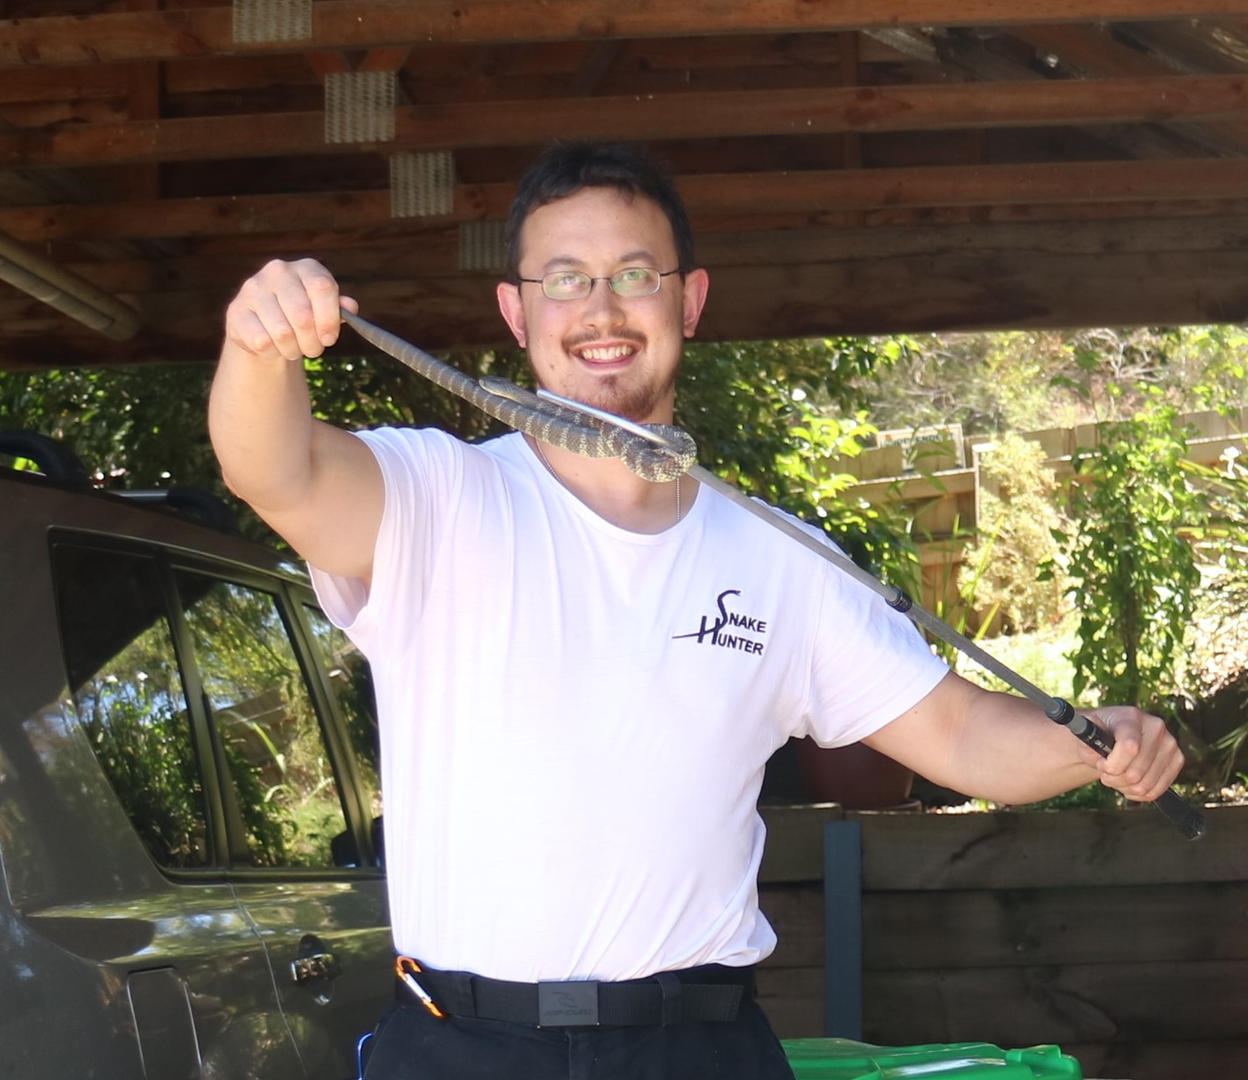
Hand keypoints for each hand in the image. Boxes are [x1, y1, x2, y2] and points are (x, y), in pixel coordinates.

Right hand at [224, 258, 358, 362]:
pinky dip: (272, 352)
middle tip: (313, 349)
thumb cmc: (302, 318)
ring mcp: (253, 288)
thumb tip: (350, 307)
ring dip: (293, 350)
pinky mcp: (236, 310)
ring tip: (293, 348)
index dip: (329, 319)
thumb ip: (338, 309)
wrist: (264, 327)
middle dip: (312, 342)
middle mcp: (278, 271)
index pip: (323, 287)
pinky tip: (273, 346)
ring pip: (282, 333)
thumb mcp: (324, 311)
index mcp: (306, 268)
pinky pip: (262, 342)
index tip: (330, 339)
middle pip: (303, 315)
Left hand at [1080, 705, 1184, 801]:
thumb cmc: (1097, 735)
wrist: (1113, 733)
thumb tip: (1100, 757)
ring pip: (1144, 785)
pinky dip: (1137, 794)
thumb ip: (1087, 746)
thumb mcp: (1084, 736)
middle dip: (1114, 778)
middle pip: (1135, 772)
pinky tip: (1128, 784)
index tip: (1102, 765)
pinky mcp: (1177, 760)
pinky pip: (1156, 791)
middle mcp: (1156, 727)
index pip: (1129, 748)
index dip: (1112, 765)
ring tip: (1116, 776)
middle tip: (1106, 771)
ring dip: (1124, 787)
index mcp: (1131, 716)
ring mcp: (1170, 744)